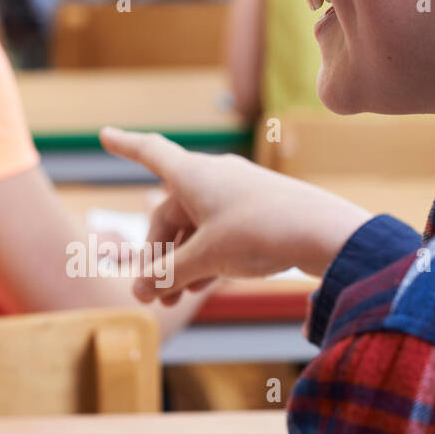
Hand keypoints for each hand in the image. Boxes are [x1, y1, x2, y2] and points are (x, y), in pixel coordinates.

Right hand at [98, 127, 371, 304]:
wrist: (329, 235)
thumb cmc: (259, 233)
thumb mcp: (205, 258)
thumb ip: (168, 275)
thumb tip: (140, 292)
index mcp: (192, 174)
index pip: (149, 153)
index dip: (125, 145)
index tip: (104, 134)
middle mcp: (212, 176)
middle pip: (169, 212)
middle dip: (156, 254)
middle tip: (151, 294)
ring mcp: (238, 193)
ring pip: (195, 227)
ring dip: (180, 263)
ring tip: (174, 299)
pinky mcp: (260, 211)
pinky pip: (219, 231)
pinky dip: (205, 256)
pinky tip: (202, 287)